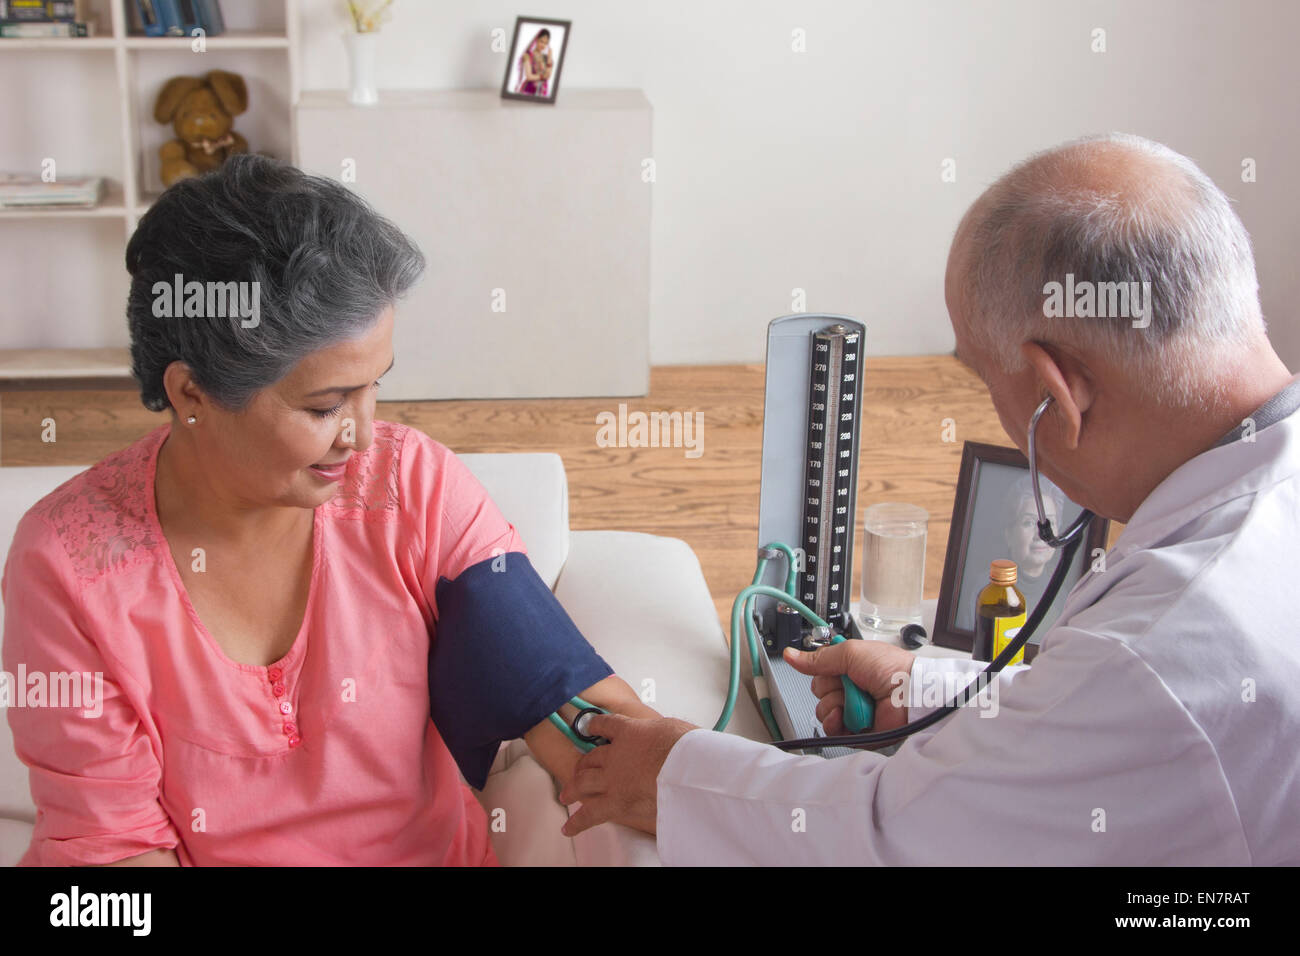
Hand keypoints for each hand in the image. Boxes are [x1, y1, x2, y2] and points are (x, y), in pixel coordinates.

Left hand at [557, 713, 697, 836]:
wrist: (684, 768)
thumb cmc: (685, 747)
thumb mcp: (672, 729)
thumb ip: (662, 734)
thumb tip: (666, 740)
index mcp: (630, 732)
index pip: (607, 724)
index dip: (596, 725)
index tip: (590, 726)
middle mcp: (615, 755)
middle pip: (591, 758)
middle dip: (582, 765)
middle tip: (578, 770)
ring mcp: (612, 780)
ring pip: (584, 783)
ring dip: (573, 789)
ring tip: (565, 796)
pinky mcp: (616, 803)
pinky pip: (590, 814)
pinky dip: (577, 822)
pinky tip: (568, 828)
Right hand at [783, 640, 914, 739]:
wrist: (910, 694)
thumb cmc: (890, 668)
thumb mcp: (850, 653)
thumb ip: (818, 658)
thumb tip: (792, 655)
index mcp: (850, 668)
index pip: (820, 671)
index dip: (822, 670)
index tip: (830, 668)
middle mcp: (850, 688)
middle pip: (819, 692)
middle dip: (830, 688)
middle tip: (849, 683)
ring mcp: (853, 709)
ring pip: (823, 711)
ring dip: (836, 705)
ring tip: (854, 700)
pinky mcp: (856, 731)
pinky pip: (833, 731)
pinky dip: (837, 723)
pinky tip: (847, 715)